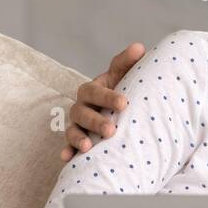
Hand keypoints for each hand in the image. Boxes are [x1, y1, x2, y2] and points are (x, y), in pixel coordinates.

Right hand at [60, 42, 147, 161]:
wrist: (120, 111)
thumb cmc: (122, 90)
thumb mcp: (124, 76)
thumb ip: (128, 63)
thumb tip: (139, 48)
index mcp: (92, 90)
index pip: (95, 91)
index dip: (107, 97)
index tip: (124, 103)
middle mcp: (82, 107)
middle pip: (82, 113)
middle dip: (95, 122)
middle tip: (111, 130)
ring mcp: (78, 125)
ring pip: (73, 130)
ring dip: (78, 138)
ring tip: (88, 148)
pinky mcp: (77, 142)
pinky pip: (69, 147)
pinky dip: (68, 152)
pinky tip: (69, 159)